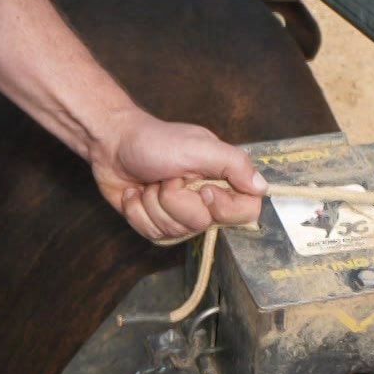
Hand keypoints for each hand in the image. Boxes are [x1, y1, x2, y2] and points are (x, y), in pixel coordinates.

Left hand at [90, 107, 266, 240]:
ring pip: (174, 232)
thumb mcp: (199, 146)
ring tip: (150, 182)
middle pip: (203, 224)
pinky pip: (151, 233)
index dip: (223, 207)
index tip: (203, 189)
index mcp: (221, 179)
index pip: (245, 211)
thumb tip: (262, 187)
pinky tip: (135, 193)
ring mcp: (178, 213)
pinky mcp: (155, 222)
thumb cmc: (154, 140)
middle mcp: (203, 199)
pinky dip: (137, 211)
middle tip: (167, 177)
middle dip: (176, 201)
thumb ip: (234, 164)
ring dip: (154, 204)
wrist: (112, 144)